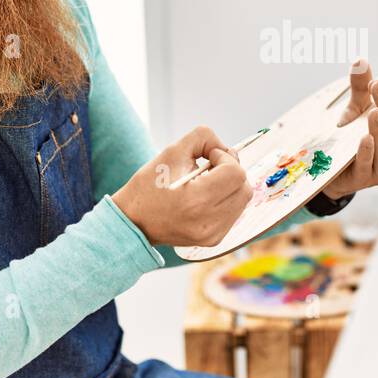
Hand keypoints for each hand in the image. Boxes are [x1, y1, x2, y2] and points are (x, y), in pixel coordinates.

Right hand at [112, 126, 250, 246]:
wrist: (133, 222)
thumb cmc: (149, 186)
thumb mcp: (171, 152)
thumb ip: (203, 137)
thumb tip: (226, 149)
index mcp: (196, 201)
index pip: (235, 173)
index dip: (225, 158)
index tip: (208, 157)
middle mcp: (208, 222)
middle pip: (244, 187)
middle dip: (231, 171)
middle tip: (209, 168)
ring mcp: (212, 234)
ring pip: (242, 200)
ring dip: (230, 185)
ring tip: (206, 183)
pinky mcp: (214, 240)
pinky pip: (234, 212)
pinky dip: (226, 199)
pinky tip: (206, 197)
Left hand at [322, 58, 377, 199]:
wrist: (331, 171)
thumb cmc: (352, 137)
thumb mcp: (356, 109)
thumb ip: (360, 87)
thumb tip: (360, 60)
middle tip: (376, 86)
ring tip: (374, 111)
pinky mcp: (366, 180)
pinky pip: (370, 165)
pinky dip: (368, 151)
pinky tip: (364, 138)